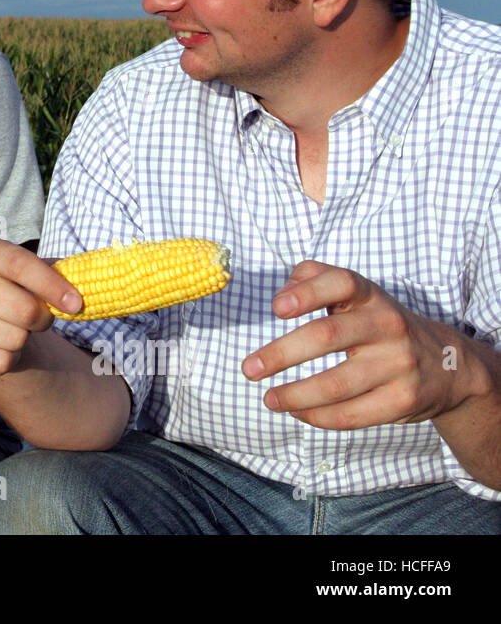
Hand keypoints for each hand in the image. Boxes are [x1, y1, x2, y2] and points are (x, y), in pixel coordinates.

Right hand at [0, 237, 82, 375]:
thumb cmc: (22, 290)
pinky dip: (10, 359)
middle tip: (38, 317)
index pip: (21, 265)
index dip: (52, 286)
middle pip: (24, 310)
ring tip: (14, 329)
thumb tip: (94, 284)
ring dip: (24, 340)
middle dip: (42, 319)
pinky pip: (0, 362)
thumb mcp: (39, 272)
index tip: (76, 305)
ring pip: (14, 339)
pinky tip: (0, 345)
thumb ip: (64, 274)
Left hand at [243, 260, 467, 427]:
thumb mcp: (355, 294)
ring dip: (294, 395)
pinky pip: (351, 414)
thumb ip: (312, 279)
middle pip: (326, 336)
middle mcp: (386, 325)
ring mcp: (398, 364)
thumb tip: (281, 294)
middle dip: (280, 354)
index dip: (307, 293)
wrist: (446, 364)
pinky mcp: (403, 400)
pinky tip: (298, 412)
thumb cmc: (377, 324)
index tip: (276, 308)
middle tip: (249, 369)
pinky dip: (317, 416)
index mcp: (369, 295)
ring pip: (335, 384)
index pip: (340, 282)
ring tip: (269, 399)